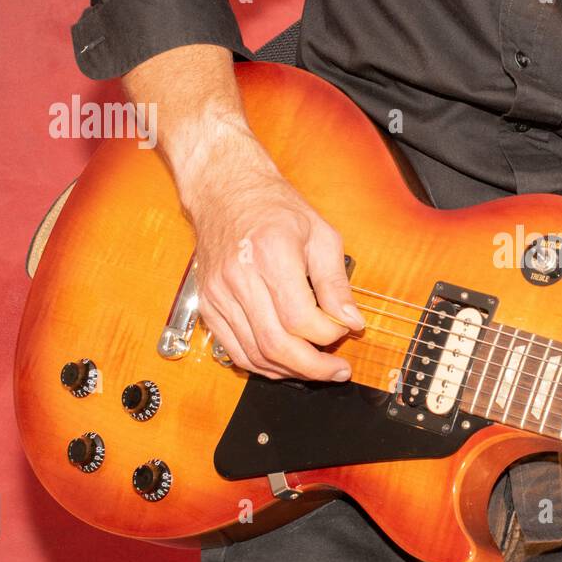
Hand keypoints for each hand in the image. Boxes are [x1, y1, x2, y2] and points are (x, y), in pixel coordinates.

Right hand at [176, 119, 364, 380]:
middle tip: (337, 372)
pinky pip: (235, 351)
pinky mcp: (208, 305)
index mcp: (271, 255)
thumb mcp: (320, 234)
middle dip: (313, 367)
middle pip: (276, 345)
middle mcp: (240, 278)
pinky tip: (286, 364)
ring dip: (290, 371)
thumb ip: (336, 282)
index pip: (301, 319)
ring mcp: (219, 294)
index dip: (329, 335)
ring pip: (255, 355)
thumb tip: (352, 321)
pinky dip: (263, 365)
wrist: (223, 190)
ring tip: (316, 369)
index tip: (346, 331)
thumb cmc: (274, 207)